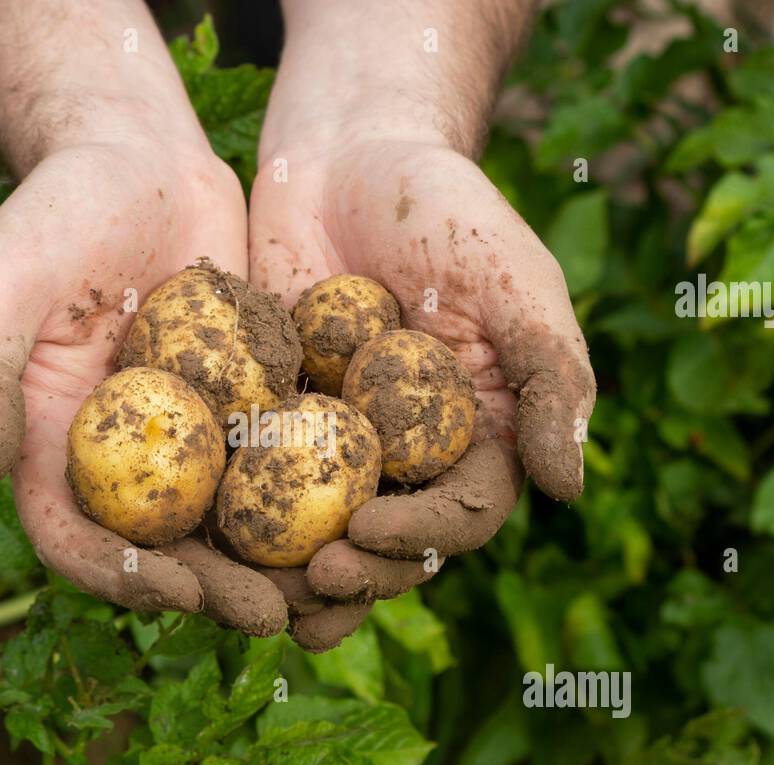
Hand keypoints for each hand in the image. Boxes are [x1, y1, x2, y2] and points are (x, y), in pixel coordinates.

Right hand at [0, 139, 286, 634]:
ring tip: (326, 587)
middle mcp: (119, 460)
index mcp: (50, 449)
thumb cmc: (57, 213)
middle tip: (272, 616)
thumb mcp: (2, 277)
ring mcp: (185, 439)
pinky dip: (311, 493)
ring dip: (272, 562)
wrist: (142, 160)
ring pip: (228, 521)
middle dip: (214, 591)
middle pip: (162, 550)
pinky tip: (360, 515)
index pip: (77, 538)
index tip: (180, 590)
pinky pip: (277, 462)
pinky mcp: (243, 408)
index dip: (123, 577)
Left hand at [249, 137, 595, 641]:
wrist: (344, 154)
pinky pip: (255, 483)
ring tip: (256, 600)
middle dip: (356, 573)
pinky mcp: (273, 426)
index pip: (461, 513)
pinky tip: (204, 547)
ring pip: (322, 531)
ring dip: (294, 575)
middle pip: (392, 542)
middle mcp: (412, 455)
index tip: (368, 533)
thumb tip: (568, 489)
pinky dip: (235, 520)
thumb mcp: (516, 281)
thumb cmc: (445, 208)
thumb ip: (551, 378)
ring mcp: (340, 446)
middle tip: (310, 581)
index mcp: (479, 436)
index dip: (421, 537)